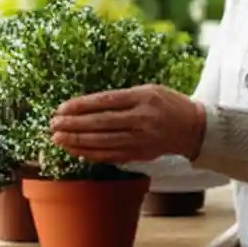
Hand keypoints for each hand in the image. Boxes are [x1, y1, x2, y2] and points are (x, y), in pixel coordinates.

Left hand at [50, 85, 206, 164]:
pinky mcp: (140, 155)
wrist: (194, 128)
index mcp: (143, 98)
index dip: (81, 106)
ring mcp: (141, 140)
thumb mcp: (149, 90)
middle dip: (73, 125)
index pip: (105, 102)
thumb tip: (87, 106)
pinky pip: (110, 156)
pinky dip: (91, 154)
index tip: (61, 108)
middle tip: (53, 124)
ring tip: (58, 139)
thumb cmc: (168, 104)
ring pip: (103, 142)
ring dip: (77, 141)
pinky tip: (76, 151)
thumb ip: (122, 97)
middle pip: (101, 123)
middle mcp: (142, 120)